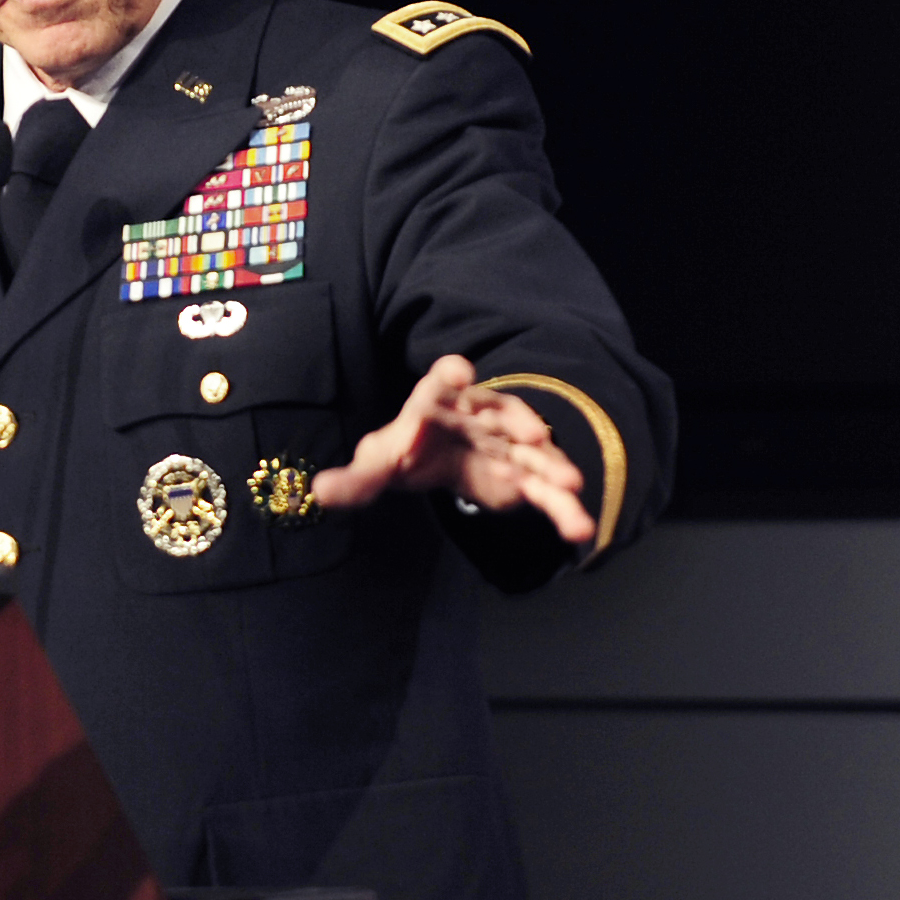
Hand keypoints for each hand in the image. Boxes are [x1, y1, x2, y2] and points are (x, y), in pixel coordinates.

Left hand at [311, 355, 594, 546]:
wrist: (440, 458)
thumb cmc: (408, 449)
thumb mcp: (378, 464)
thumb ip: (356, 479)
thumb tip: (320, 492)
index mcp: (436, 404)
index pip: (439, 384)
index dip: (449, 377)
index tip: (460, 371)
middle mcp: (477, 416)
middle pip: (500, 415)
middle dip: (520, 423)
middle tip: (536, 436)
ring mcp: (505, 444)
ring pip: (532, 454)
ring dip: (552, 467)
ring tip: (571, 484)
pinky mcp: (520, 475)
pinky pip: (543, 491)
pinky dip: (561, 508)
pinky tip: (579, 528)